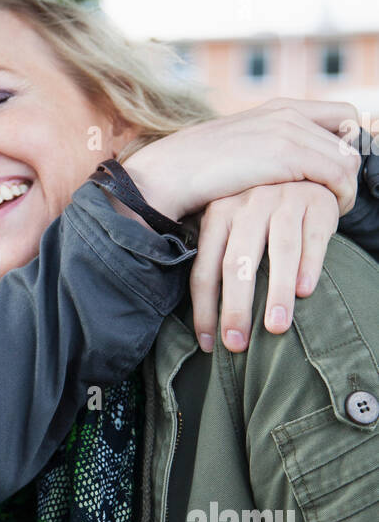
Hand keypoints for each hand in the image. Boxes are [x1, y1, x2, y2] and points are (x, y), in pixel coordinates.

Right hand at [124, 99, 360, 220]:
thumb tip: (290, 170)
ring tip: (332, 211)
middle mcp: (287, 113)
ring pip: (348, 158)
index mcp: (278, 108)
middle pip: (351, 138)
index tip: (337, 173)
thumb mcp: (240, 152)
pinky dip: (340, 197)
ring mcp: (287, 130)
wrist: (168, 174)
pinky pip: (337, 174)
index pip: (343, 115)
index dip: (349, 143)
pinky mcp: (286, 154)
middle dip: (350, 171)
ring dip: (347, 189)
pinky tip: (326, 215)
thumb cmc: (196, 173)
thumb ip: (268, 151)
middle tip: (337, 198)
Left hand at [190, 182, 339, 352]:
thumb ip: (220, 262)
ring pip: (279, 250)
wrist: (304, 176)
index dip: (204, 309)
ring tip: (276, 328)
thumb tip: (206, 325)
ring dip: (277, 292)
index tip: (209, 345)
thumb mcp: (233, 229)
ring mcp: (283, 200)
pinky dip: (309, 266)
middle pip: (237, 261)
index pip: (205, 269)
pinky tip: (306, 293)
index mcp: (217, 215)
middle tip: (237, 343)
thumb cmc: (262, 217)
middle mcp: (247, 205)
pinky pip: (312, 238)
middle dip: (235, 306)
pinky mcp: (317, 203)